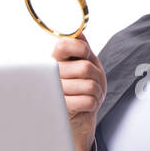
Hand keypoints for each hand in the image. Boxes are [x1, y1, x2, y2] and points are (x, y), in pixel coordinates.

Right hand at [52, 33, 105, 150]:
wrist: (77, 117)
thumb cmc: (81, 88)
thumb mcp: (83, 63)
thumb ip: (80, 48)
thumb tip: (78, 33)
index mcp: (55, 60)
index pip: (63, 44)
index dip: (81, 49)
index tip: (85, 55)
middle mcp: (51, 75)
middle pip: (85, 68)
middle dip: (97, 76)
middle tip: (94, 82)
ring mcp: (55, 92)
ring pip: (90, 86)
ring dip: (97, 92)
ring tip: (91, 94)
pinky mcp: (62, 108)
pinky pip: (89, 101)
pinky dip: (94, 103)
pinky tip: (87, 105)